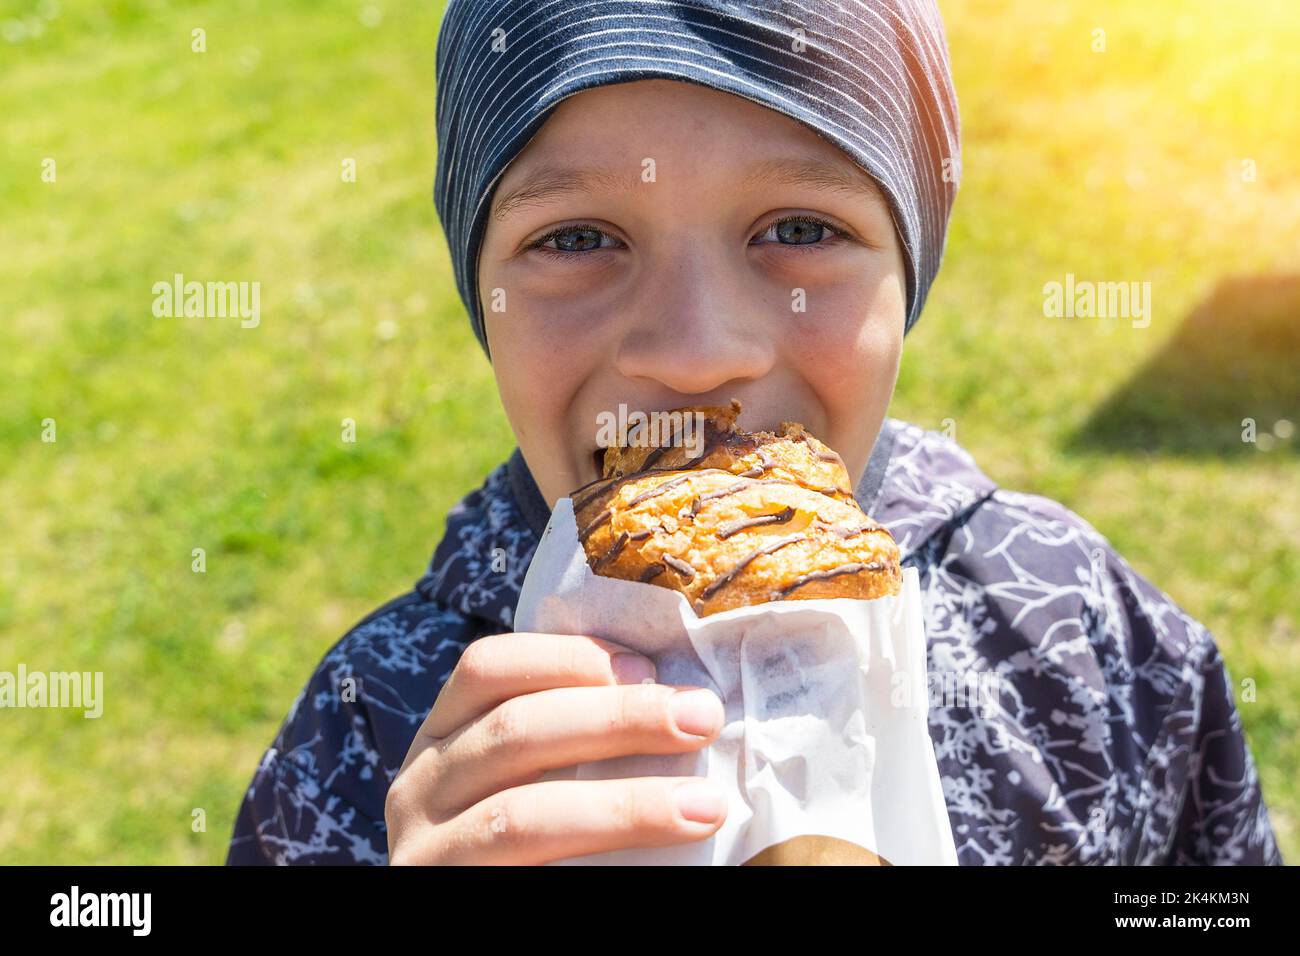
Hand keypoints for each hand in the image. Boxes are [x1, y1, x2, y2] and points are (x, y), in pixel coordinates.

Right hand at [384, 631, 726, 863]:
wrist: (484, 936)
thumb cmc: (538, 842)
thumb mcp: (534, 776)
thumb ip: (577, 738)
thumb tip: (682, 701)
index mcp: (443, 737)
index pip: (487, 668)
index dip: (568, 658)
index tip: (646, 667)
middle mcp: (420, 788)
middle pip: (514, 732)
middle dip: (619, 719)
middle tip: (701, 717)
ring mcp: (428, 854)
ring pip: (522, 816)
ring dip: (626, 805)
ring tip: (704, 806)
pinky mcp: (450, 897)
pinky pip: (526, 874)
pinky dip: (599, 860)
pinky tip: (661, 856)